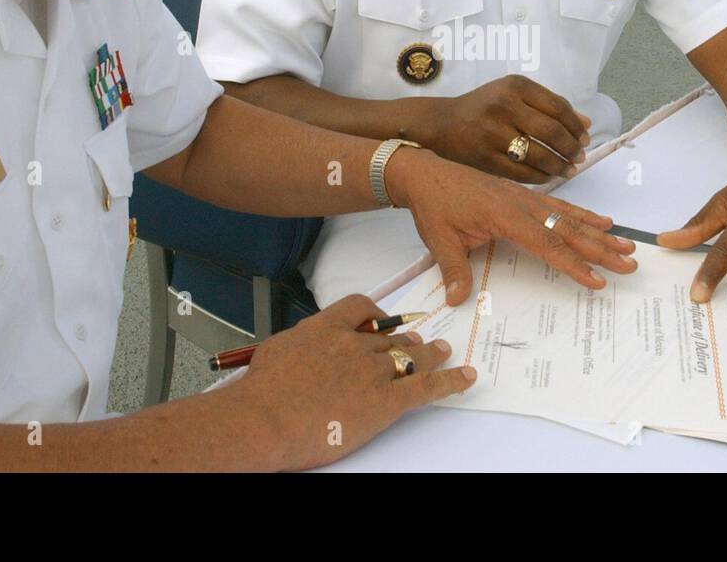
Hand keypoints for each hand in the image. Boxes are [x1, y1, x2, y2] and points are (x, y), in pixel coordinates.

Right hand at [224, 294, 476, 470]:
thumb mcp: (275, 352)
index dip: (376, 313)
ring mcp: (372, 371)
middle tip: (417, 339)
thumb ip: (298, 345)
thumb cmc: (260, 393)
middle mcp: (354, 344)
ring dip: (430, 353)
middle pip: (390, 335)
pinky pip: (426, 386)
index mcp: (325, 328)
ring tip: (442, 351)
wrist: (263, 419)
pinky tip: (466, 377)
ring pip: (411, 355)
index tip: (383, 320)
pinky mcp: (385, 401)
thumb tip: (301, 351)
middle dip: (406, 338)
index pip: (360, 307)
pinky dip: (450, 381)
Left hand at [387, 146, 636, 304]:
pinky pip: (560, 205)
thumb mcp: (438, 239)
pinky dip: (583, 213)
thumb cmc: (432, 205)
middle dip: (600, 249)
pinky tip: (602, 220)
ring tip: (626, 244)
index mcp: (505, 216)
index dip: (573, 264)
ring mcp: (526, 198)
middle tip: (629, 263)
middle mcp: (522, 204)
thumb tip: (457, 300)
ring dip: (599, 232)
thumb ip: (453, 269)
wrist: (424, 172)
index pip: (547, 244)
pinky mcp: (524, 195)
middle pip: (568, 229)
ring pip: (569, 216)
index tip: (597, 280)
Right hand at [424, 75, 590, 182]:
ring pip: (539, 154)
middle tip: (579, 157)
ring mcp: (493, 132)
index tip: (585, 139)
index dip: (576, 127)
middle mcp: (504, 105)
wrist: (441, 123)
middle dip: (571, 148)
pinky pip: (521, 171)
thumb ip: (548, 106)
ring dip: (559, 166)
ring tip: (568, 170)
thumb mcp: (513, 95)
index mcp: (515, 86)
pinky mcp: (485, 156)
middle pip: (552, 131)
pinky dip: (540, 176)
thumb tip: (585, 124)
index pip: (558, 108)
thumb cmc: (483, 107)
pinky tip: (547, 176)